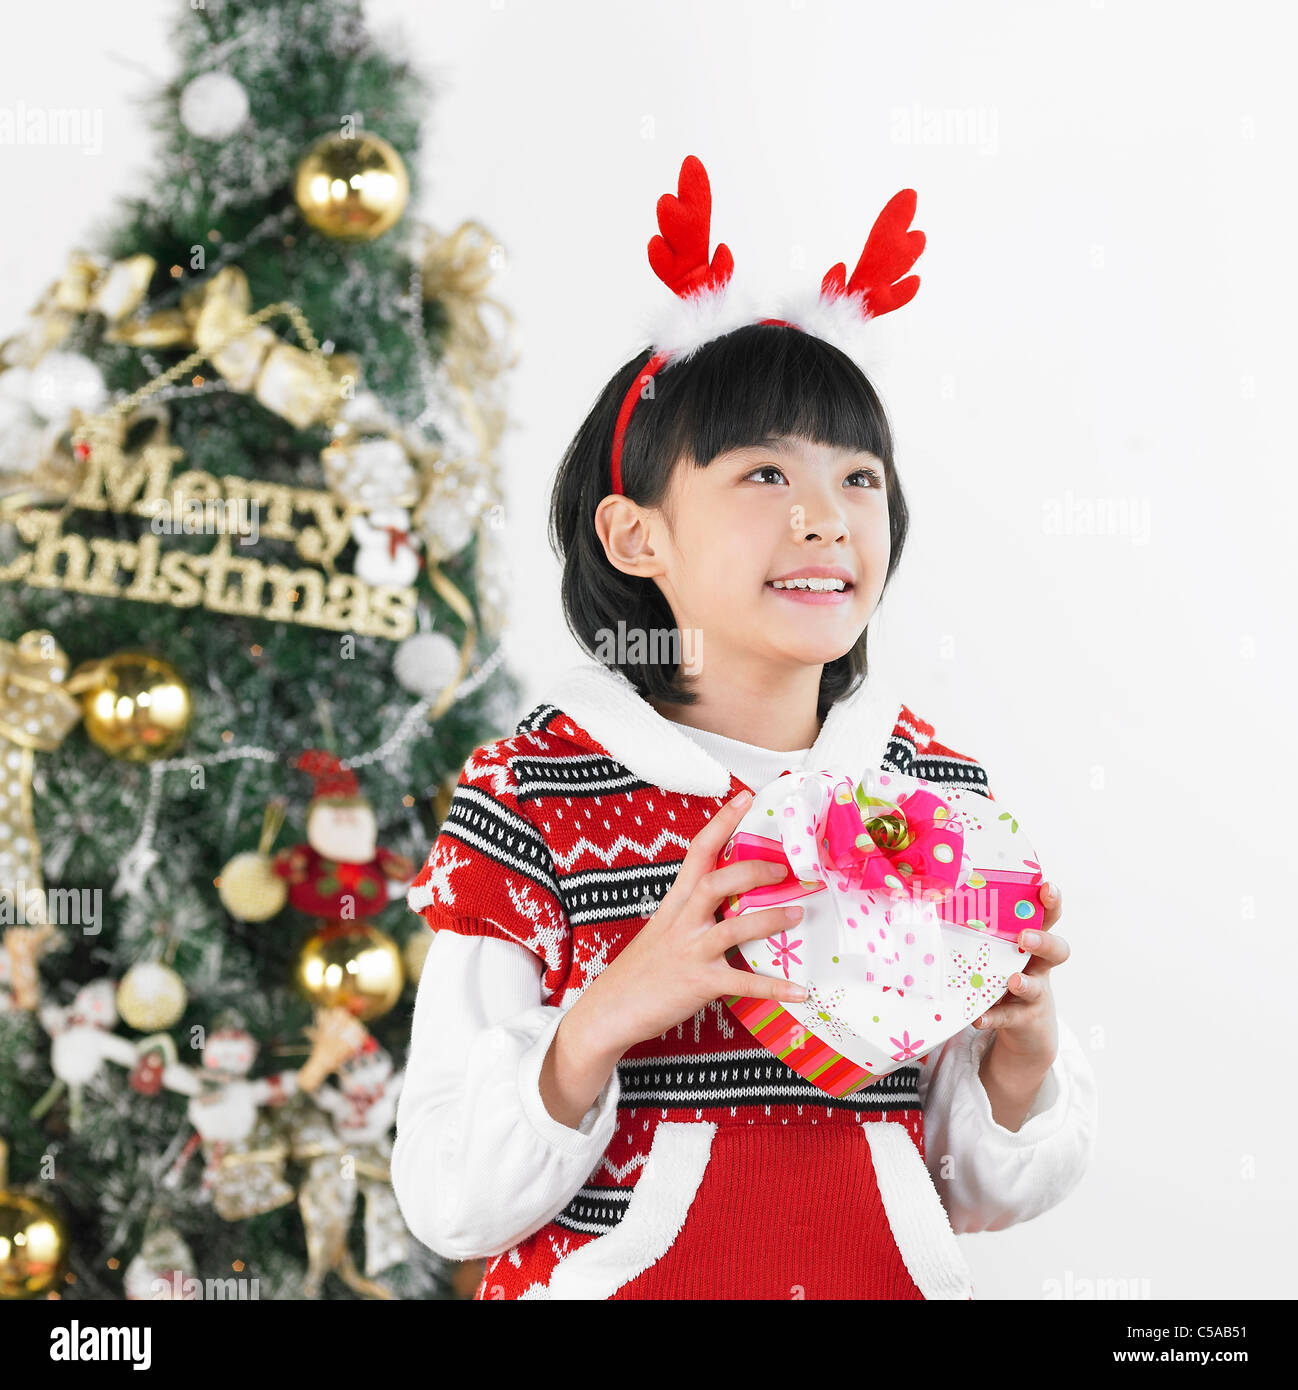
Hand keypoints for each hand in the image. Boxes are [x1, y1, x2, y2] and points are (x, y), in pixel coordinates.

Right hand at [573, 789, 809, 1055]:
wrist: (609, 1010)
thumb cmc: (640, 970)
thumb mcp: (662, 929)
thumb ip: (693, 912)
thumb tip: (732, 899)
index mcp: (675, 903)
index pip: (698, 851)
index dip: (723, 822)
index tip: (747, 798)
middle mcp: (682, 921)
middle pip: (716, 881)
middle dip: (753, 870)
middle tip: (784, 868)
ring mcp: (690, 951)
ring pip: (734, 928)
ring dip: (771, 920)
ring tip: (798, 915)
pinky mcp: (699, 983)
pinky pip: (744, 983)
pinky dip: (776, 988)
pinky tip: (801, 992)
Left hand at [973, 880, 1067, 1071]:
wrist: (1024, 1024)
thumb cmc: (1003, 971)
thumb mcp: (997, 948)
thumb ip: (981, 927)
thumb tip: (940, 895)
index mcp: (1032, 940)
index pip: (1048, 917)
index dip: (1051, 902)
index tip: (1046, 887)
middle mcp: (1039, 965)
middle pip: (1056, 950)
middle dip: (1043, 941)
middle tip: (1024, 936)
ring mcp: (1034, 994)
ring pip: (1036, 987)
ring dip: (1024, 983)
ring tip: (1013, 981)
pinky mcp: (1021, 1018)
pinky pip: (1008, 1017)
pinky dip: (993, 1017)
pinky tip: (978, 1017)